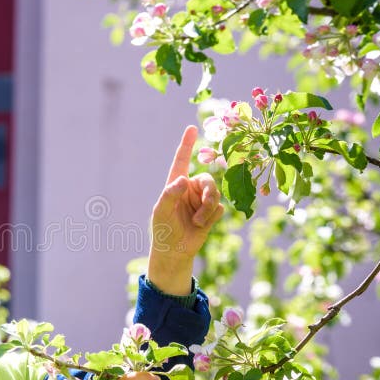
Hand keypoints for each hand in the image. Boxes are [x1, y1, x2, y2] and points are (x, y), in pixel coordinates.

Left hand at [148, 125, 223, 294]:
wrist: (175, 251)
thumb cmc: (163, 229)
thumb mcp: (161, 212)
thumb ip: (170, 194)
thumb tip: (184, 179)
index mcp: (175, 184)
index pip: (182, 161)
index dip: (186, 144)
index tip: (191, 128)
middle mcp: (189, 188)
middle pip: (208, 180)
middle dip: (208, 193)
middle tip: (203, 208)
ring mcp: (201, 200)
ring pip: (216, 194)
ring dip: (207, 209)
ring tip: (197, 222)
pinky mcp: (211, 212)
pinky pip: (219, 208)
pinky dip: (211, 217)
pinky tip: (201, 225)